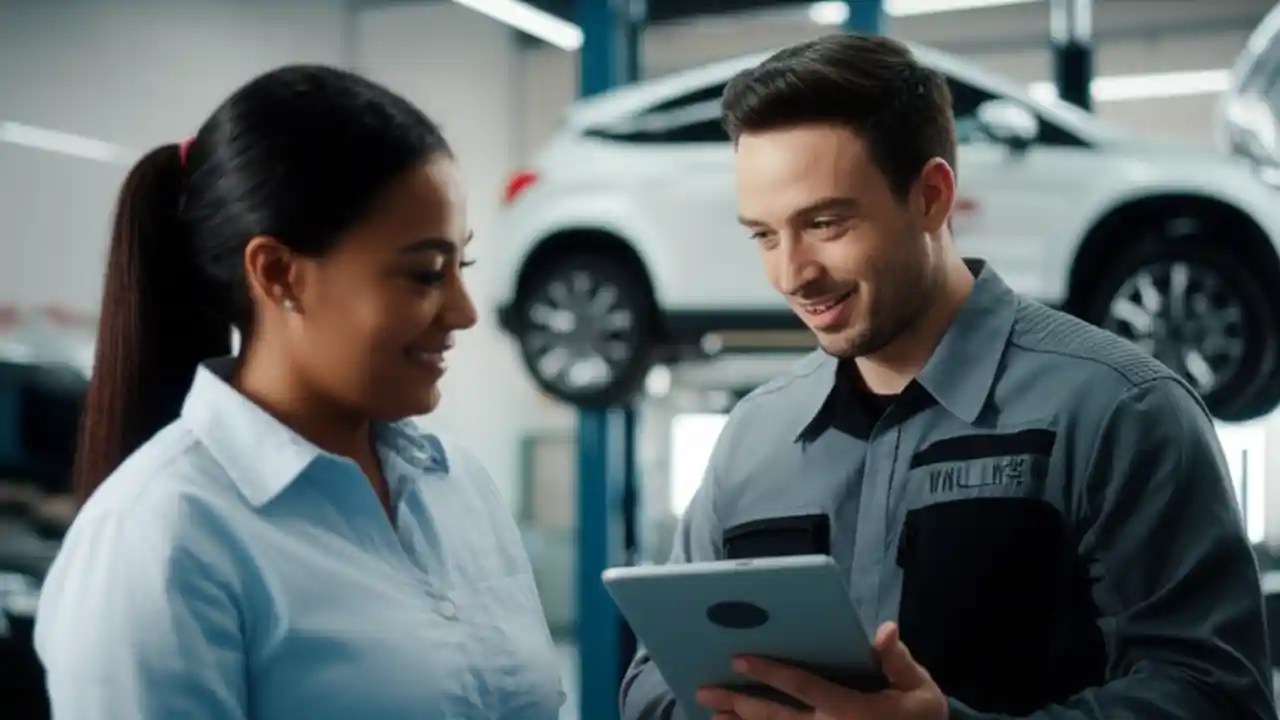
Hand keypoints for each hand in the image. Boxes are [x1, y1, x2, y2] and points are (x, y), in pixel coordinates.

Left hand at [695, 621, 947, 719]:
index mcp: (853, 711)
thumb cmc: (919, 717)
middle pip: (775, 717)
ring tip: (709, 711)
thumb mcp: (919, 689)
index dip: (770, 672)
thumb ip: (897, 660)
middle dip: (738, 703)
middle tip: (703, 689)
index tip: (738, 659)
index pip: (803, 687)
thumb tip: (886, 628)